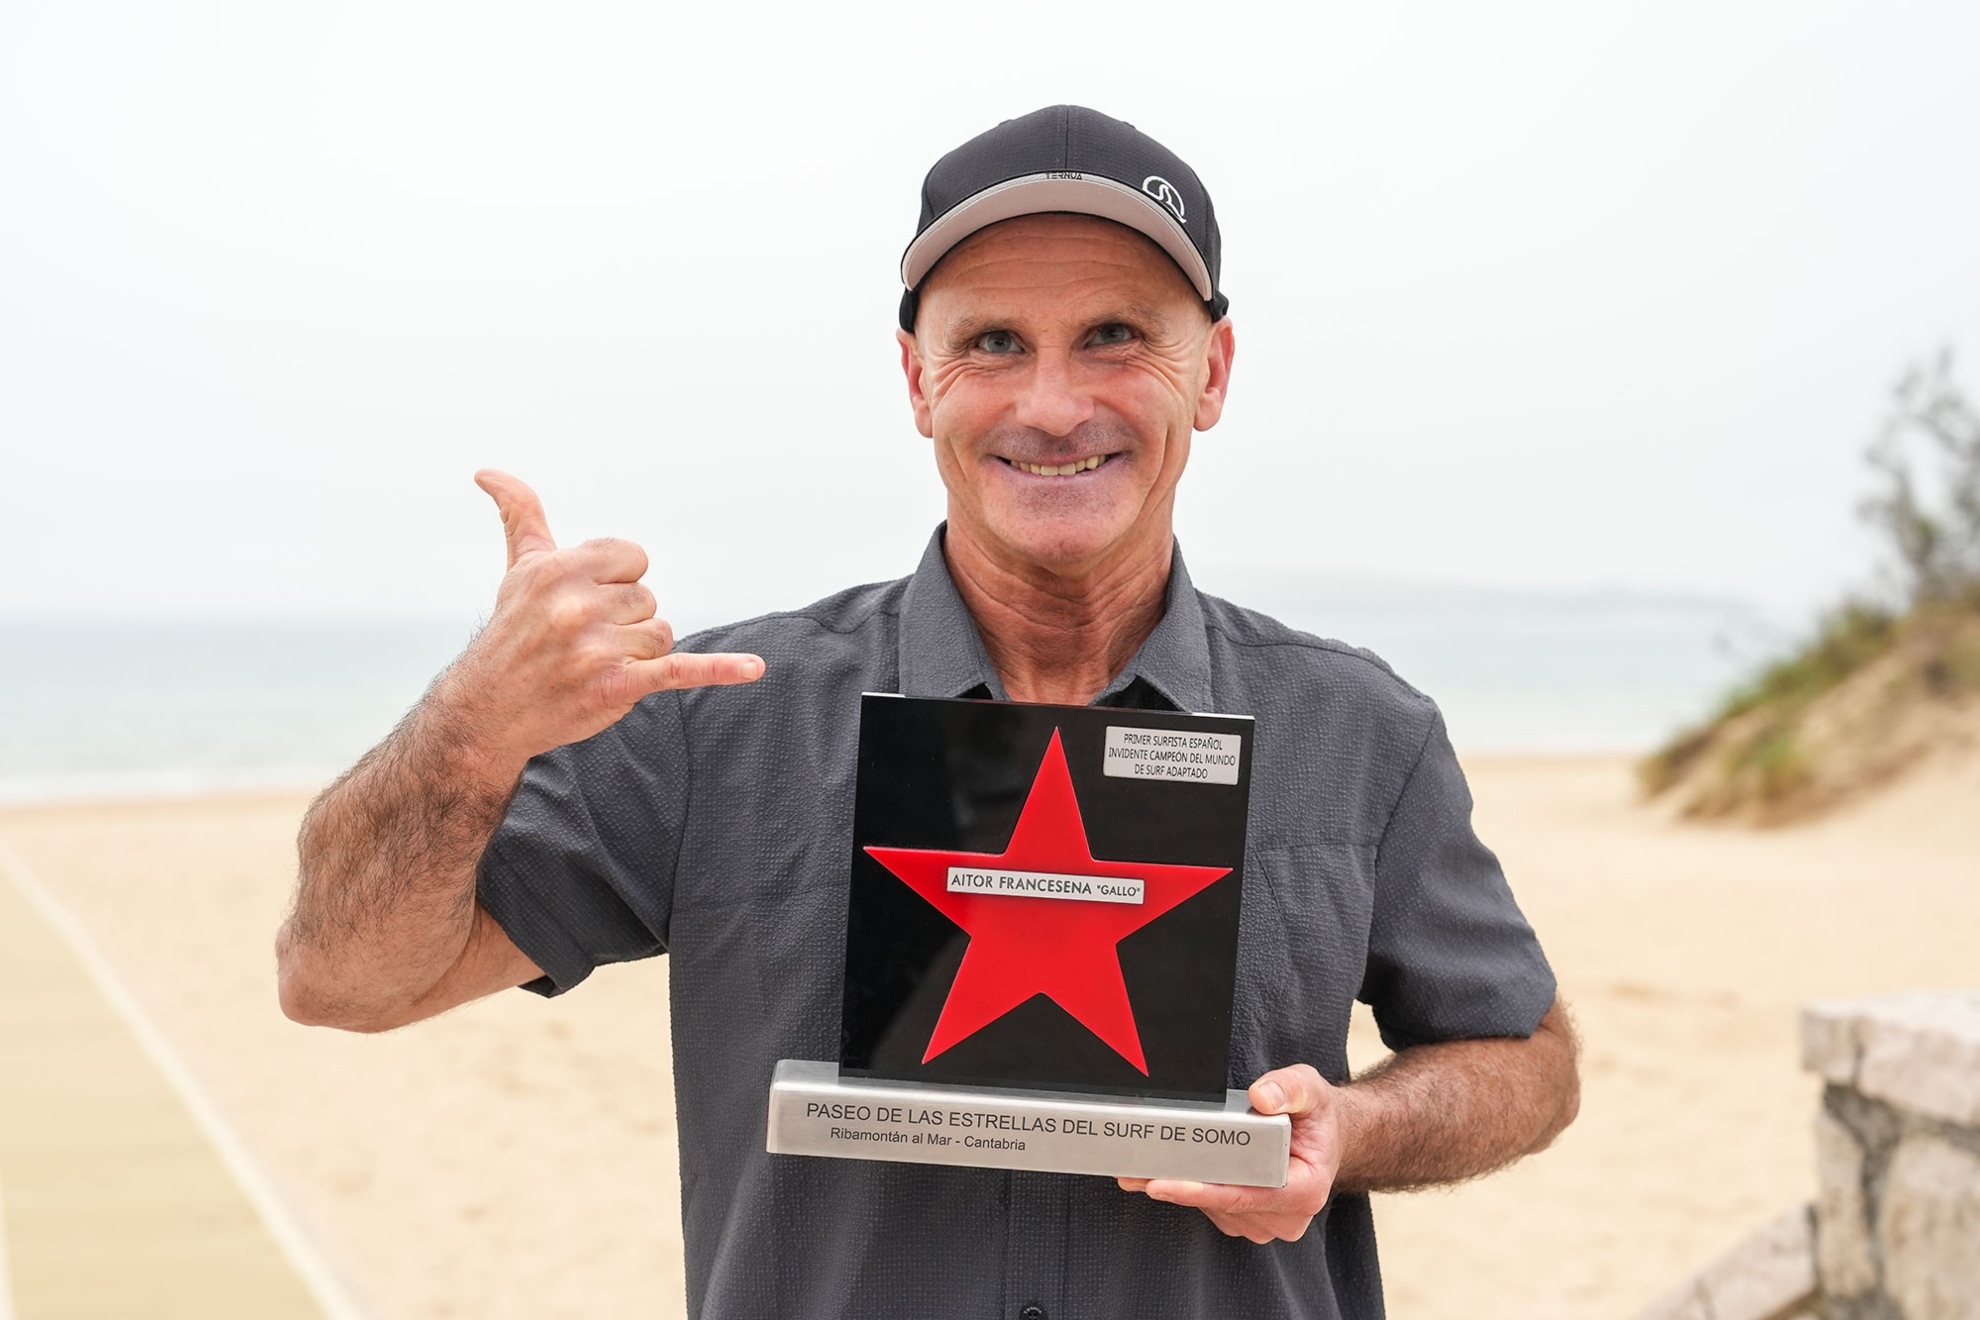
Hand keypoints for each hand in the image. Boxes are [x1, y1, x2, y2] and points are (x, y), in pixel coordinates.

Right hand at [431, 470, 764, 770]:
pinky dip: (720, 670)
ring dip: (636, 653)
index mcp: (559, 569)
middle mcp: (577, 605)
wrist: (489, 712)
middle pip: (648, 599)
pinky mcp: (616, 686)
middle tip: (581, 642)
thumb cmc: (513, 634)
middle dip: (623, 621)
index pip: (634, 558)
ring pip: (660, 635)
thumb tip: (488, 471)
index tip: (586, 601)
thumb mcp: (519, 569)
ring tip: (592, 665)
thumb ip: (521, 514)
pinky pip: (681, 670)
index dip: (618, 580)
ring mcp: (596, 648)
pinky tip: (754, 668)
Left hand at [1116, 1064, 1344, 1243]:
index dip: (1202, 1190)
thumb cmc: (1318, 1118)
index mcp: (1304, 1191)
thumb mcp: (1311, 1091)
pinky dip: (1188, 1189)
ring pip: (1210, 1207)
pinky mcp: (1247, 1220)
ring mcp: (1264, 1222)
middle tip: (1134, 1169)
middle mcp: (1283, 1216)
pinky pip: (1210, 1207)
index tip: (1164, 1183)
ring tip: (1141, 1167)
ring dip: (1177, 1188)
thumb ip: (1289, 1089)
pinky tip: (1164, 1171)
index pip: (1245, 1195)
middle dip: (1177, 1185)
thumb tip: (1262, 1097)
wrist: (1326, 1138)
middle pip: (1220, 1203)